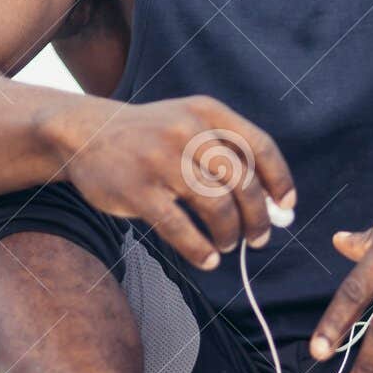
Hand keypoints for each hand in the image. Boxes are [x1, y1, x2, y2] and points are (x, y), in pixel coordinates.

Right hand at [50, 95, 295, 270]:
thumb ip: (229, 153)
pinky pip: (181, 229)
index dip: (280, 180)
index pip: (260, 146)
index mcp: (207, 112)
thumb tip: (276, 204)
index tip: (286, 206)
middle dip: (258, 217)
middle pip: (243, 183)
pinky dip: (201, 250)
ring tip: (228, 245)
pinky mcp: (137, 190)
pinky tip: (208, 260)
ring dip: (230, 234)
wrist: (85, 132)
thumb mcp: (190, 123)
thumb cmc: (151, 136)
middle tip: (259, 239)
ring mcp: (161, 160)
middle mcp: (188, 131)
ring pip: (217, 207)